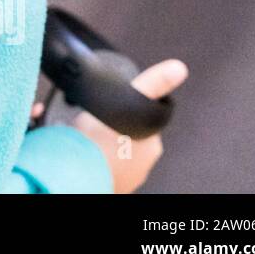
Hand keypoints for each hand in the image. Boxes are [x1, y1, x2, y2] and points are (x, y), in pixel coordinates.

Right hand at [70, 58, 188, 192]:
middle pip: (129, 138)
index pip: (144, 123)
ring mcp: (125, 178)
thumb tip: (178, 68)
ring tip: (88, 138)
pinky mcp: (107, 185)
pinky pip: (102, 167)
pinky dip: (96, 160)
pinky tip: (85, 154)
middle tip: (97, 123)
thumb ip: (152, 85)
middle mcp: (142, 165)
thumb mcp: (128, 101)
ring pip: (115, 154)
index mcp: (151, 145)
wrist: (77, 173)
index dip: (129, 112)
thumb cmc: (100, 143)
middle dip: (116, 130)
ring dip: (104, 146)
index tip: (115, 109)